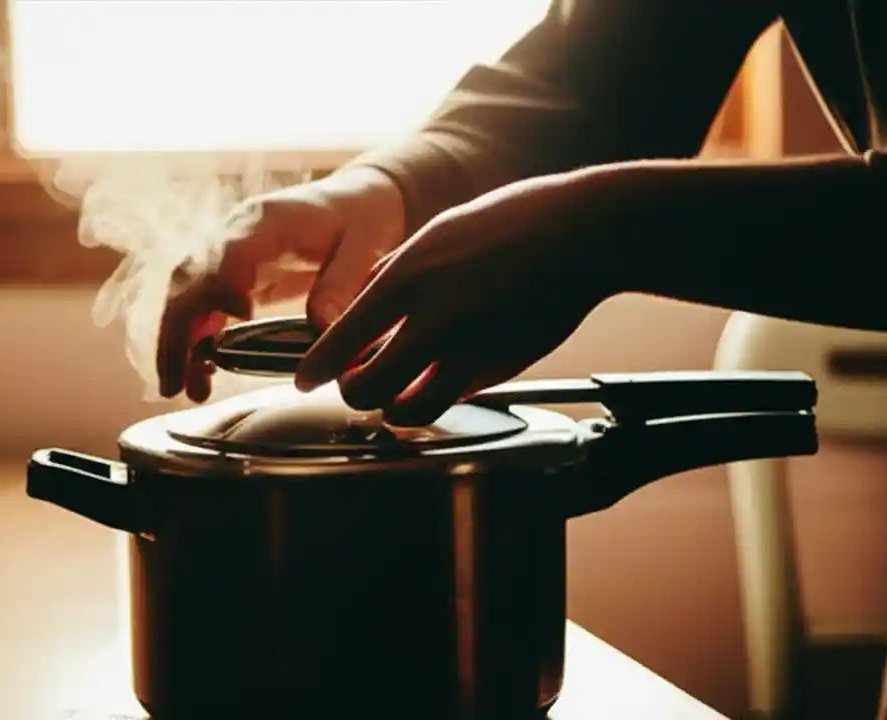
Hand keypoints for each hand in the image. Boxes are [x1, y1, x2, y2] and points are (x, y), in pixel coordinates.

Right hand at [158, 166, 404, 400]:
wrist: (356, 199)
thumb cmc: (362, 217)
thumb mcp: (366, 246)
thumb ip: (341, 285)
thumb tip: (321, 330)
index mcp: (268, 220)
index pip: (230, 252)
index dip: (224, 285)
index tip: (237, 318)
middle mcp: (235, 233)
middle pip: (190, 279)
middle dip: (179, 332)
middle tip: (179, 383)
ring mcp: (226, 253)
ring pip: (185, 297)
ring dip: (178, 343)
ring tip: (184, 390)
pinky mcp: (230, 275)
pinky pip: (199, 308)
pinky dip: (194, 341)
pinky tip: (200, 374)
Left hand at [294, 168, 623, 424]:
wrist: (581, 233)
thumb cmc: (508, 224)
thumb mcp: (434, 234)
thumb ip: (390, 275)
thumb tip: (357, 312)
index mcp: (409, 277)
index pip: (341, 341)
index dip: (315, 370)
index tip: (306, 379)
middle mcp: (436, 318)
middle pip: (365, 390)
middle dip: (352, 393)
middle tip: (356, 382)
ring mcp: (471, 349)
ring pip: (409, 412)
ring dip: (394, 409)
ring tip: (396, 393)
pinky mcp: (501, 368)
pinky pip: (455, 398)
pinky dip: (439, 395)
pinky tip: (443, 373)